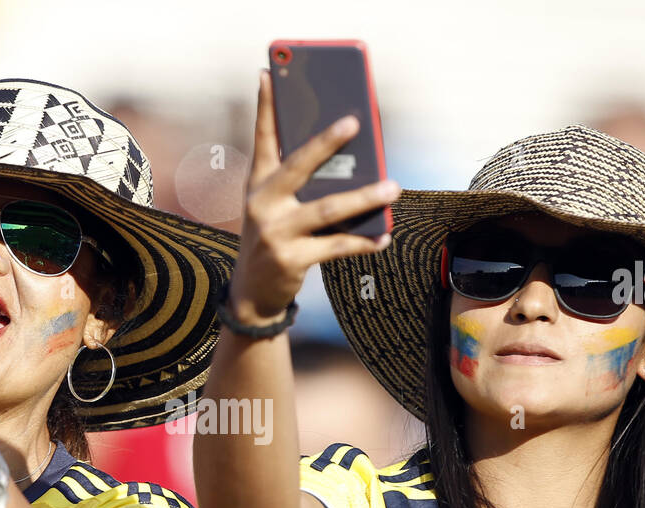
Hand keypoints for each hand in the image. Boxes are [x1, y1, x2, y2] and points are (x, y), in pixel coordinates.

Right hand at [228, 70, 400, 323]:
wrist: (251, 295)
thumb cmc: (271, 240)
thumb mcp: (272, 208)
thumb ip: (297, 184)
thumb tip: (350, 163)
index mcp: (258, 184)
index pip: (262, 138)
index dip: (265, 106)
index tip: (268, 74)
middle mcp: (262, 204)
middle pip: (298, 166)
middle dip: (326, 142)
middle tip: (354, 121)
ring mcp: (276, 232)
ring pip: (327, 209)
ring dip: (364, 197)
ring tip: (393, 187)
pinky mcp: (291, 260)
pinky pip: (336, 247)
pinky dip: (363, 242)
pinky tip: (383, 237)